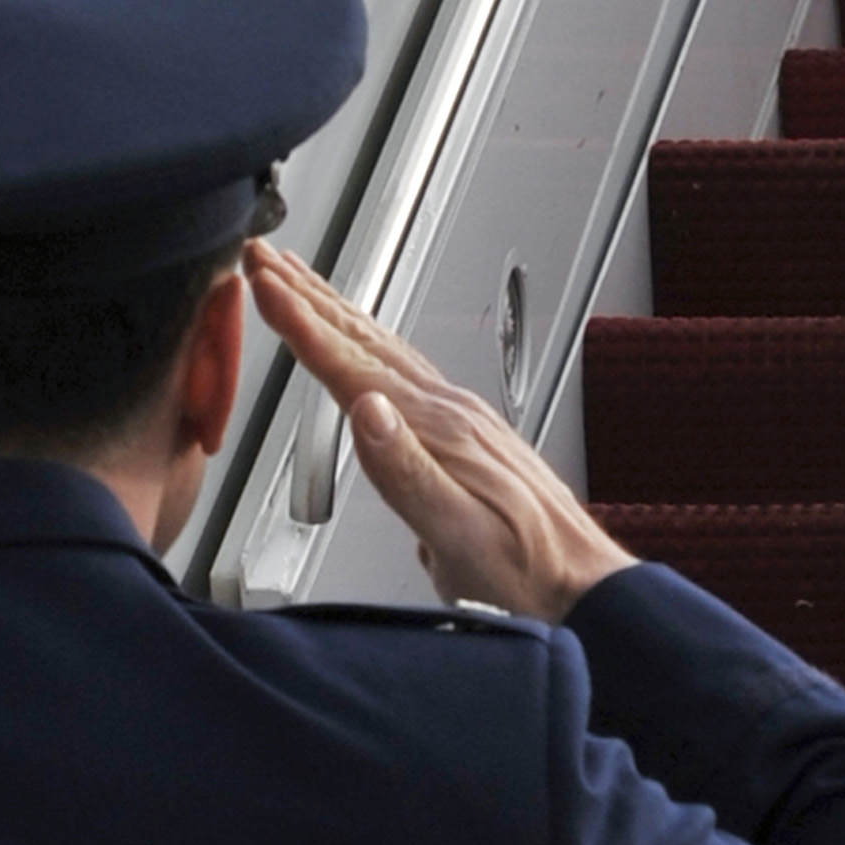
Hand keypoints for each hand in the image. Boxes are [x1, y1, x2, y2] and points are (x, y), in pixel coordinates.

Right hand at [245, 243, 635, 621]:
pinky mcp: (464, 433)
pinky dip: (365, 342)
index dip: (301, 323)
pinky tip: (359, 343)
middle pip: (363, 340)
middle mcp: (449, 412)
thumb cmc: (525, 573)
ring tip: (297, 280)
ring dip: (334, 309)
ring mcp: (458, 418)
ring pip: (382, 347)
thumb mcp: (458, 537)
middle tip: (261, 257)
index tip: (263, 283)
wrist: (582, 586)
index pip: (352, 367)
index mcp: (439, 432)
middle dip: (306, 294)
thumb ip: (407, 472)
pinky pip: (402, 368)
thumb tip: (366, 411)